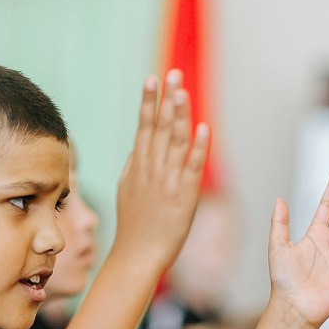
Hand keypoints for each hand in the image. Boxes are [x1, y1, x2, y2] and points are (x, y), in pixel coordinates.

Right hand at [113, 70, 209, 272]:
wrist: (138, 254)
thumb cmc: (134, 225)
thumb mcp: (126, 189)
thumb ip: (133, 166)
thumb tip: (136, 146)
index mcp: (138, 166)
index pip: (144, 127)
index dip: (149, 102)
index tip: (151, 79)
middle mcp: (152, 169)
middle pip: (159, 128)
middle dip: (166, 100)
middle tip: (172, 75)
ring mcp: (167, 182)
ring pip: (175, 143)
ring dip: (180, 116)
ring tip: (183, 92)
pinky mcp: (184, 196)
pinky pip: (192, 168)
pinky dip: (198, 148)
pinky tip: (203, 129)